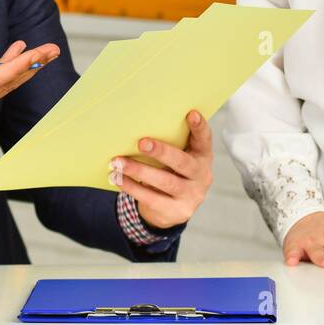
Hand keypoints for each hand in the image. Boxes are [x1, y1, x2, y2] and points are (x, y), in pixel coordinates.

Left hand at [109, 109, 213, 230]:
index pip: (204, 140)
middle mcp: (201, 176)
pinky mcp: (176, 211)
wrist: (173, 209)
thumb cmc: (172, 172)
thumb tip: (140, 126)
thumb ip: (170, 145)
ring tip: (119, 162)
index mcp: (202, 157)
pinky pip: (152, 198)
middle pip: (182, 162)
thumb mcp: (177, 158)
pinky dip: (132, 187)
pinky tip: (118, 178)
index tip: (191, 113)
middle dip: (162, 152)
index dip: (199, 127)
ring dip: (140, 170)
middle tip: (141, 142)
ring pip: (165, 182)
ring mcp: (191, 195)